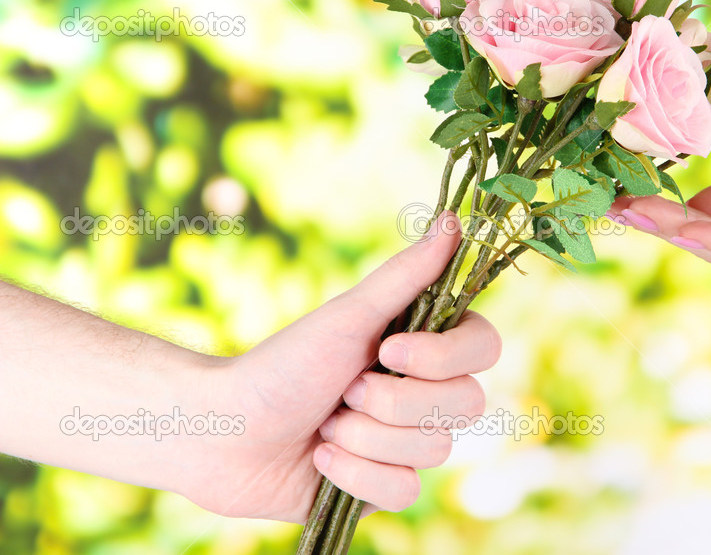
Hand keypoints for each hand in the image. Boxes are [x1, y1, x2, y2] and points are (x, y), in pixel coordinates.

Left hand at [177, 211, 500, 520]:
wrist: (224, 433)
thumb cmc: (283, 365)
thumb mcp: (348, 316)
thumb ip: (407, 274)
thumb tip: (453, 218)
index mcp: (423, 347)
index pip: (485, 349)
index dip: (446, 357)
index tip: (390, 349)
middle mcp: (425, 393)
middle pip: (467, 404)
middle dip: (394, 399)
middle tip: (344, 391)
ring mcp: (408, 443)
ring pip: (435, 449)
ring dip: (366, 437)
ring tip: (326, 426)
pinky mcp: (386, 487)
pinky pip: (405, 491)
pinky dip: (356, 475)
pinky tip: (322, 461)